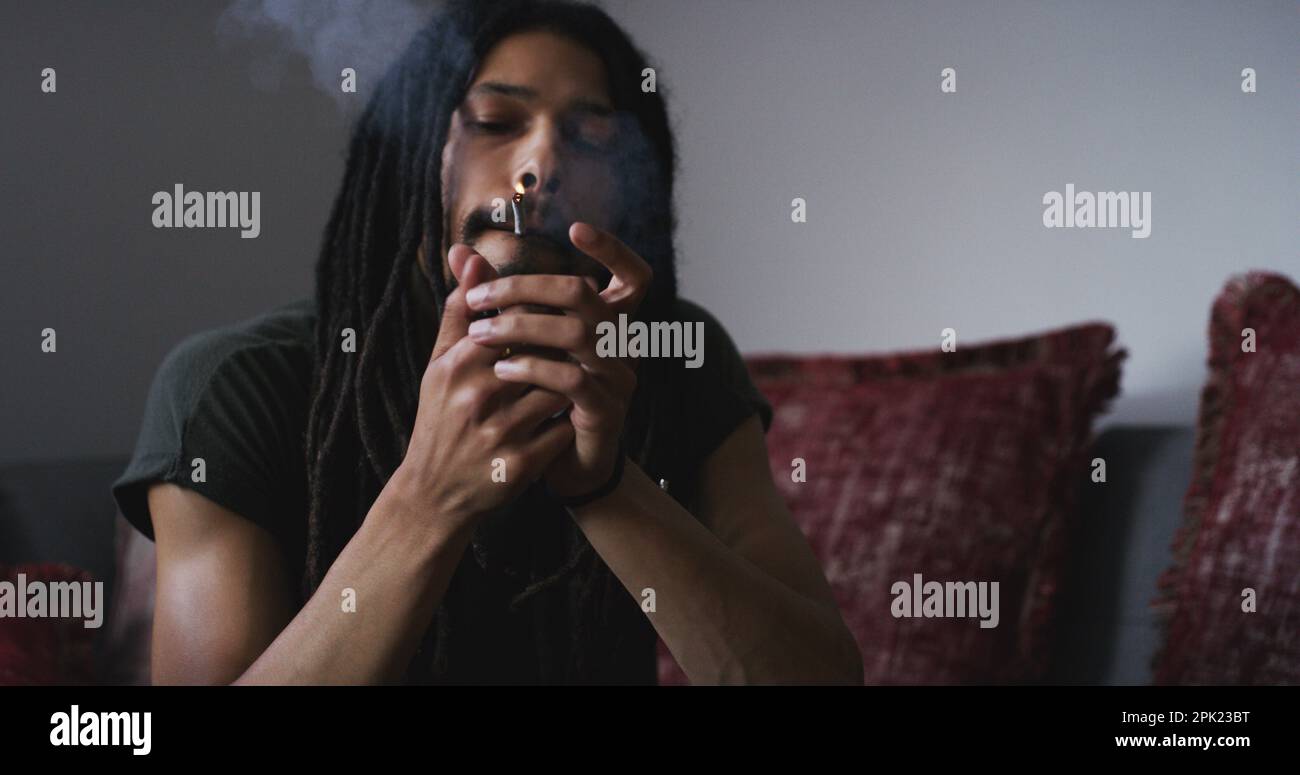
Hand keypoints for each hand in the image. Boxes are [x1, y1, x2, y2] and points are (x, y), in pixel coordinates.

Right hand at [394, 244, 575, 532]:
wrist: (434, 494)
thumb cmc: (440, 419)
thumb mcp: (440, 362)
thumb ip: (461, 307)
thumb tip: (467, 251)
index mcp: (460, 364)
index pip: (518, 322)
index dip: (545, 319)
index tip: (561, 319)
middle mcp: (478, 395)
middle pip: (544, 354)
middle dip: (565, 351)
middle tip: (582, 348)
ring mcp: (499, 433)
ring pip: (559, 391)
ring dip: (573, 385)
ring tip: (579, 380)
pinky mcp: (519, 466)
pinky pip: (562, 432)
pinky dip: (570, 423)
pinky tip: (571, 420)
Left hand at [462, 222, 653, 497]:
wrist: (560, 468)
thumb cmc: (539, 401)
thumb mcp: (516, 346)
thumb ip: (493, 299)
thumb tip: (460, 252)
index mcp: (607, 325)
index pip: (632, 277)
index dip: (613, 250)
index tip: (576, 229)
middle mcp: (620, 346)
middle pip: (586, 296)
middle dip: (528, 288)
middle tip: (480, 297)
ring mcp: (617, 378)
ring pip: (578, 333)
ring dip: (523, 328)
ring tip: (479, 335)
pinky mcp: (604, 411)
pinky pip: (573, 380)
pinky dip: (535, 369)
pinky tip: (503, 371)